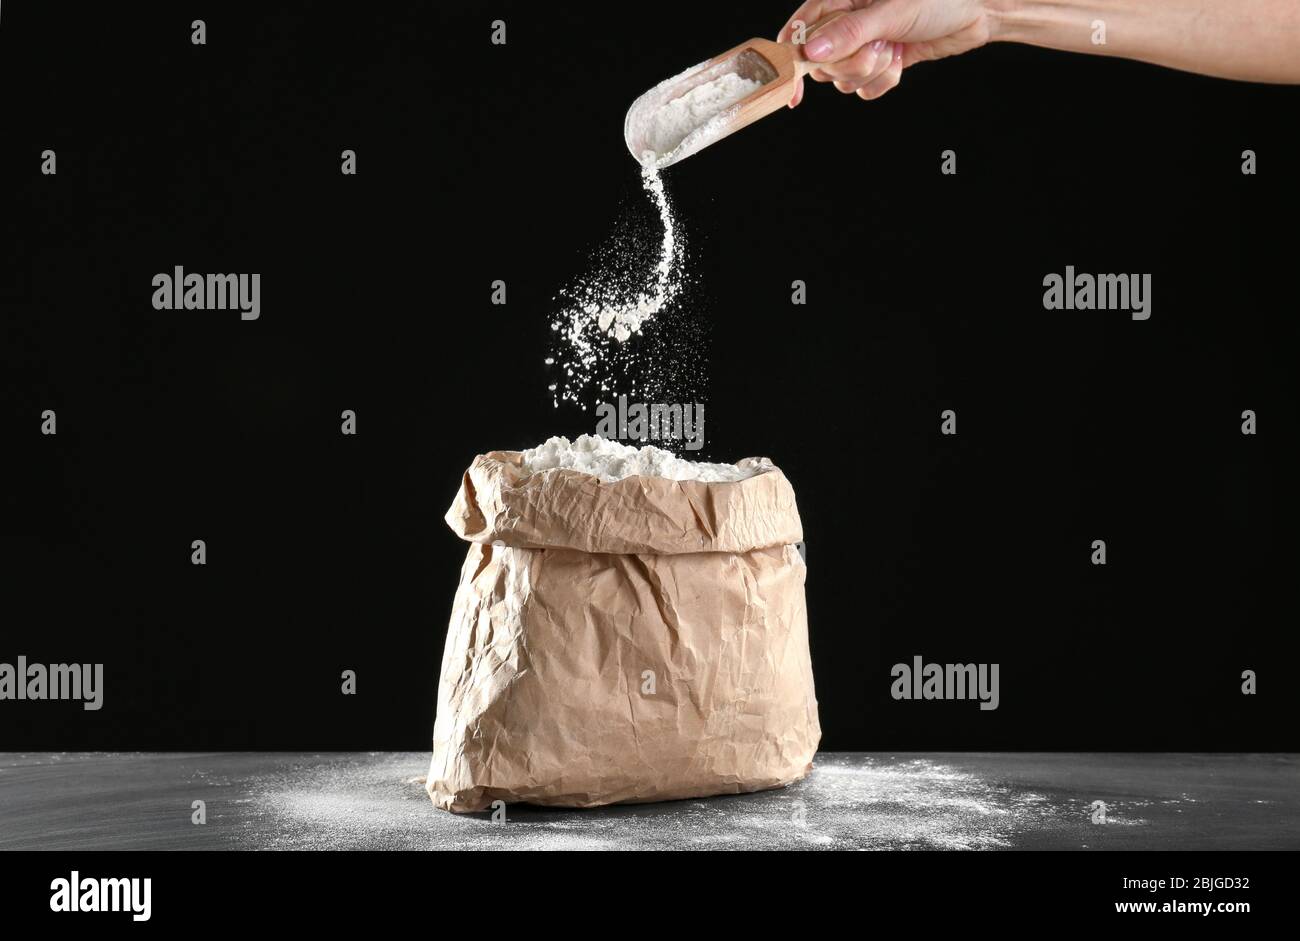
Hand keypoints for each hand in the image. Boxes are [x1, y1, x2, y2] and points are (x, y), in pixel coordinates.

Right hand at [778, 0, 997, 104]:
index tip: (794, 86)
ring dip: (871, 72)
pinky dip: (883, 81)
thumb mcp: (891, 12)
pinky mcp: (877, 63)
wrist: (975, 12)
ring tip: (896, 48)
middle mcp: (845, 23)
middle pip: (821, 63)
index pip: (800, 30)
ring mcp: (860, 45)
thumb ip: (849, 32)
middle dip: (851, 63)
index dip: (793, 58)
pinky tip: (901, 60)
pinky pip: (864, 88)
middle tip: (880, 45)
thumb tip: (812, 51)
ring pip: (842, 79)